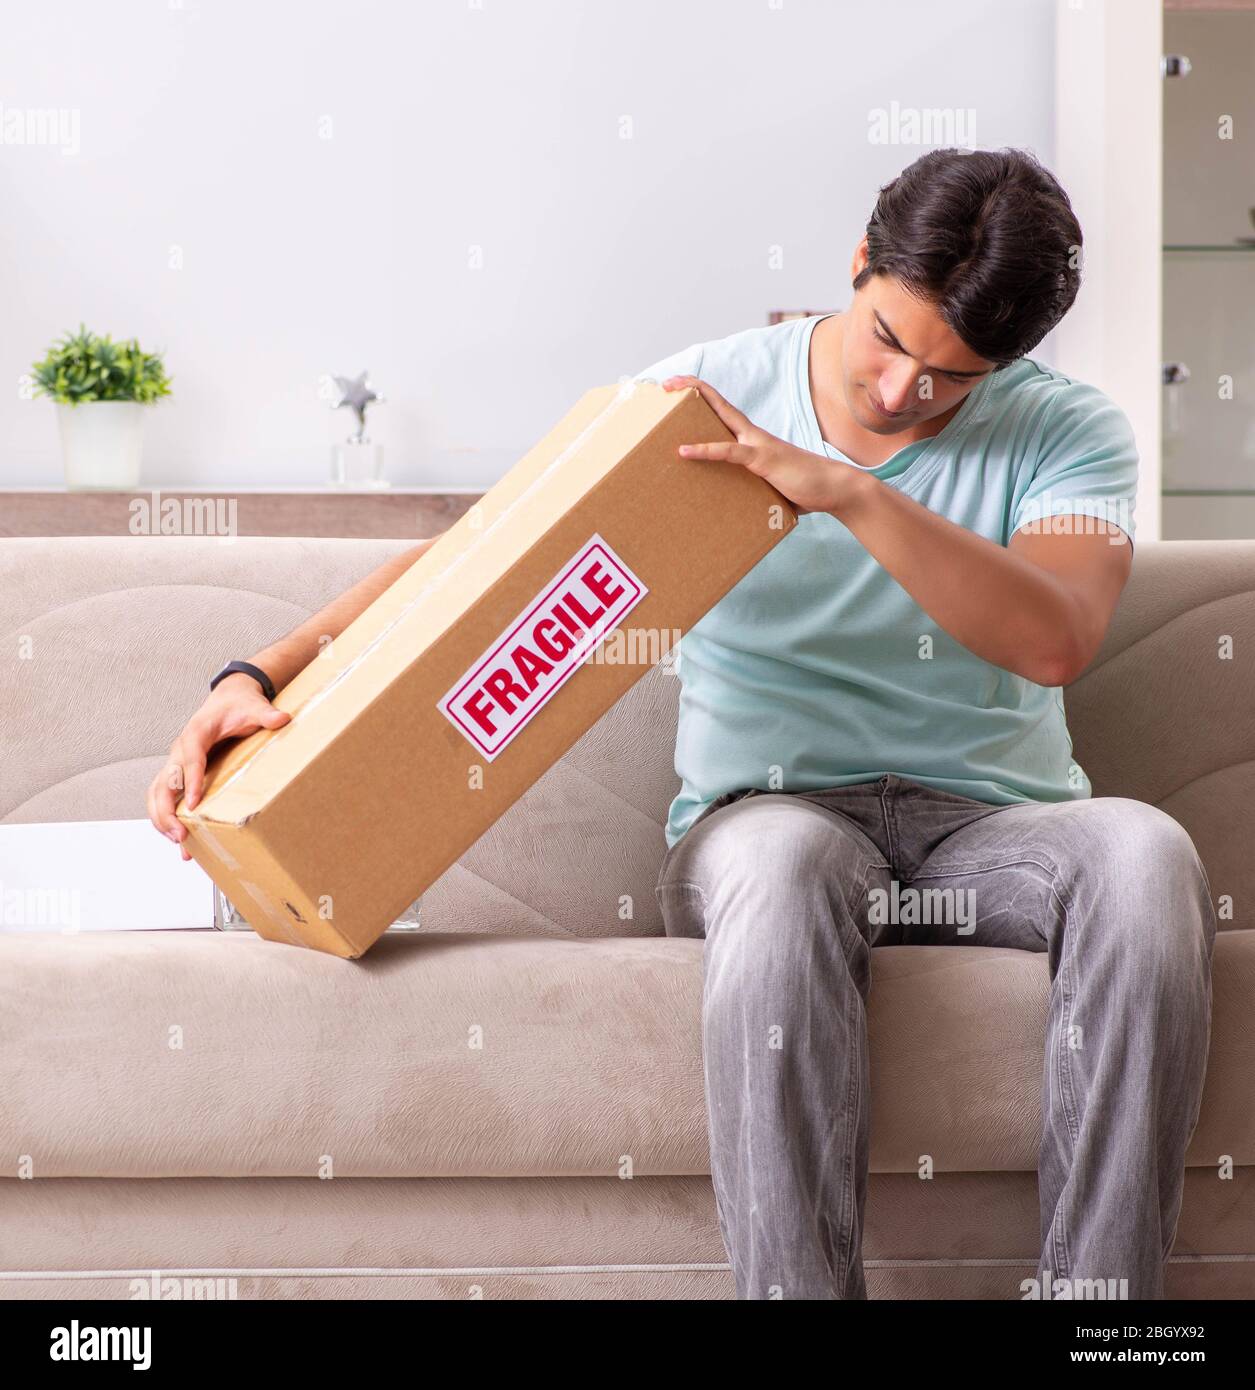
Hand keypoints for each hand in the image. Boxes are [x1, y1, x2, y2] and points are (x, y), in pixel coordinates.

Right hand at [146, 673, 290, 858]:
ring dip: (162, 818)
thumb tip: (282, 718)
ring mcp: (177, 763)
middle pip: (164, 781)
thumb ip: (266, 714)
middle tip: (181, 834)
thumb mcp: (255, 707)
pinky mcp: (180, 773)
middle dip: (167, 809)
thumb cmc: (238, 705)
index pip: (190, 758)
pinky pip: (165, 797)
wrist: (228, 699)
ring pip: (157, 792)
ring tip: (179, 843)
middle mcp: (180, 750)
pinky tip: (181, 842)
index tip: (193, 804)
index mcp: (197, 732)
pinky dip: (167, 818)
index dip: (190, 781)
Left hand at [661, 375, 854, 515]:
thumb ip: (752, 487)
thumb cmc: (803, 488)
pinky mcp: (762, 459)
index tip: (681, 391)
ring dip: (696, 400)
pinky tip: (684, 451)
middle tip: (667, 382)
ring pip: (722, 414)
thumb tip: (737, 506)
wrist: (833, 488)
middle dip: (692, 388)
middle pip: (719, 403)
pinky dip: (705, 450)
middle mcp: (753, 435)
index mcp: (753, 439)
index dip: (703, 397)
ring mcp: (758, 443)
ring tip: (671, 392)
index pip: (724, 411)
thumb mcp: (770, 485)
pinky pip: (729, 452)